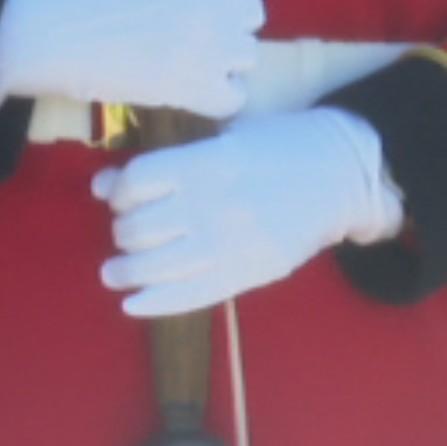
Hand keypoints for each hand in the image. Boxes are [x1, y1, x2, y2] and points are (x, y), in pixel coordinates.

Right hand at [0, 0, 261, 117]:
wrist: (36, 35)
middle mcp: (213, 3)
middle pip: (251, 8)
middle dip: (224, 14)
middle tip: (186, 22)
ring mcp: (209, 50)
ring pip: (247, 52)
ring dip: (221, 55)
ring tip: (184, 57)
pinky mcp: (196, 91)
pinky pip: (235, 96)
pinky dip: (216, 94)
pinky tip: (187, 87)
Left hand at [95, 107, 403, 317]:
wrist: (344, 175)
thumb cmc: (276, 147)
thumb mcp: (220, 139)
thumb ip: (162, 165)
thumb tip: (102, 186)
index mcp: (207, 162)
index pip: (138, 181)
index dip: (119, 193)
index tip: (120, 199)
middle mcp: (216, 202)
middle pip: (142, 226)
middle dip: (123, 233)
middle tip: (126, 235)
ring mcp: (236, 240)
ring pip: (160, 263)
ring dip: (127, 271)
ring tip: (114, 273)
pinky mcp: (255, 270)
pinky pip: (195, 293)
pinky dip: (158, 302)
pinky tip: (132, 305)